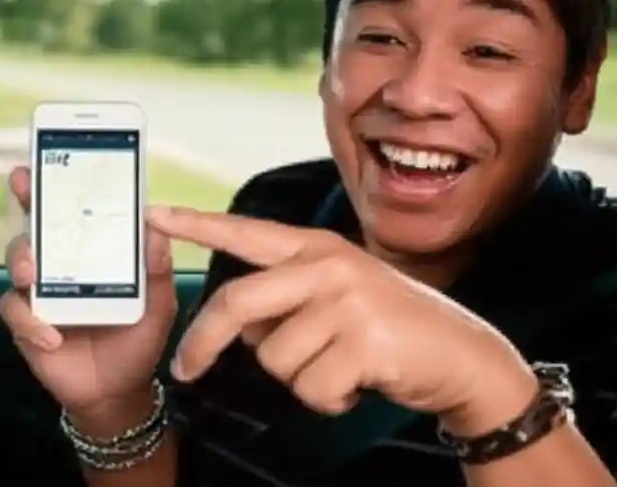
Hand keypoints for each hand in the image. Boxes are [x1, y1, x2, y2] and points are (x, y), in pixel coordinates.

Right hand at [0, 167, 178, 426]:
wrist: (118, 390)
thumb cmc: (136, 337)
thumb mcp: (158, 302)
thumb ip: (157, 268)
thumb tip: (157, 228)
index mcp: (92, 250)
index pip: (73, 209)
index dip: (58, 181)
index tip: (47, 157)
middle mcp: (60, 263)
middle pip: (36, 222)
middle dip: (27, 200)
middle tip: (23, 187)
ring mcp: (40, 291)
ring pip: (17, 261)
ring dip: (21, 260)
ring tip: (31, 273)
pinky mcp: (26, 323)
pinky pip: (15, 312)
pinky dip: (30, 321)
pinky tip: (51, 334)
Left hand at [151, 206, 536, 435]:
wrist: (464, 358)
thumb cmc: (391, 331)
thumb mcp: (339, 295)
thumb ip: (289, 297)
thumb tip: (238, 325)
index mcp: (317, 249)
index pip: (245, 233)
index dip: (197, 225)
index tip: (152, 215)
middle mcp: (328, 265)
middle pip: (238, 303)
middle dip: (203, 343)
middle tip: (184, 372)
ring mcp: (348, 301)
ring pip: (275, 359)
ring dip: (301, 380)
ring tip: (344, 365)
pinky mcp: (365, 341)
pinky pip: (311, 389)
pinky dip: (330, 401)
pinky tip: (362, 382)